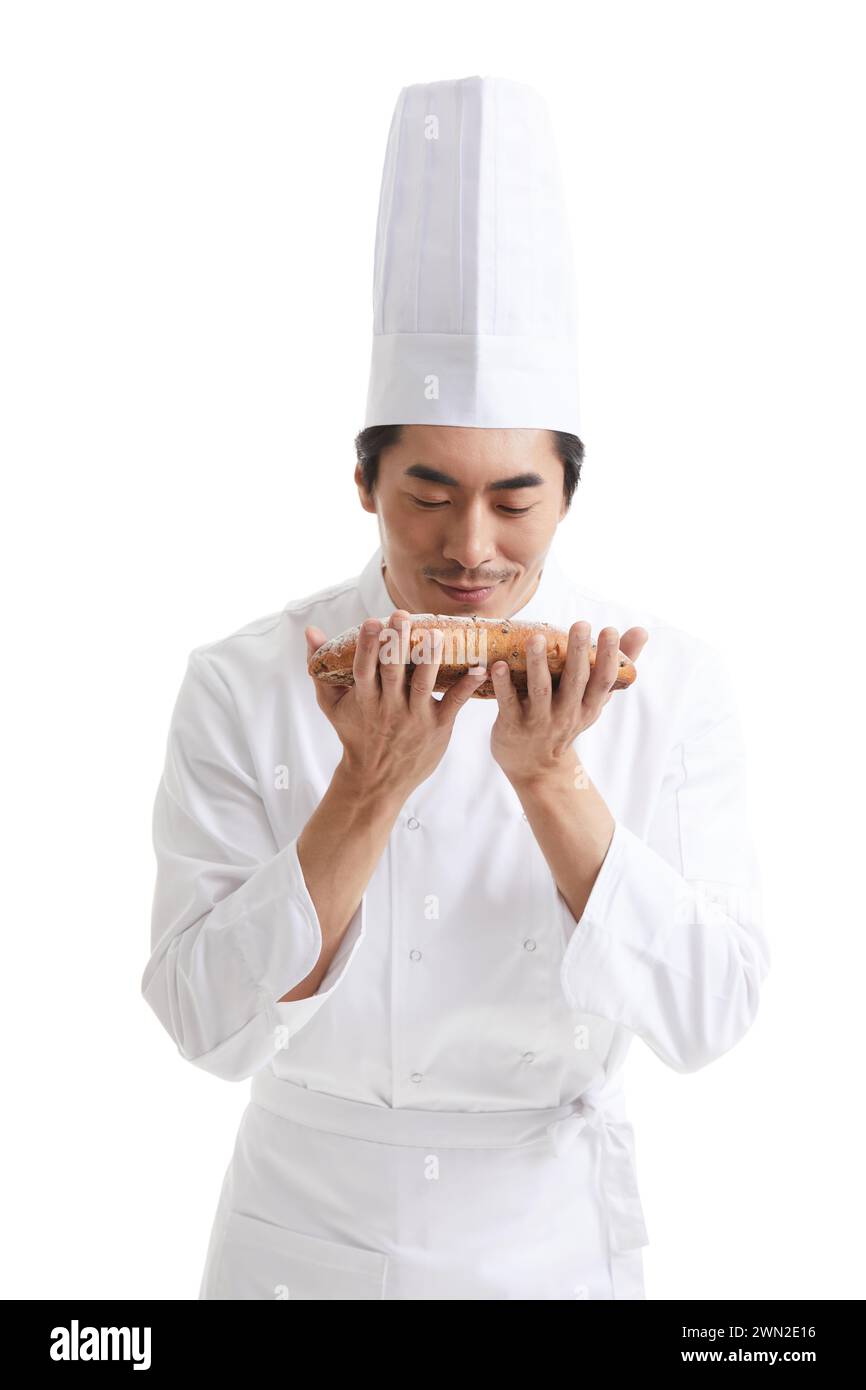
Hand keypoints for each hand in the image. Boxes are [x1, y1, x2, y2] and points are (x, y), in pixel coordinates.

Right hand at [305, 611, 487, 801]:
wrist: (376, 780)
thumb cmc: (355, 733)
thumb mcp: (333, 704)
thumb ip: (321, 669)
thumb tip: (311, 632)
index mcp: (364, 700)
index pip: (364, 669)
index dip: (368, 646)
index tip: (372, 622)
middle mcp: (388, 708)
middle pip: (393, 671)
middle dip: (397, 642)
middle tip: (402, 615)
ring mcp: (414, 718)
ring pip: (422, 683)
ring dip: (430, 658)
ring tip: (436, 634)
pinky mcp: (437, 727)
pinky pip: (453, 704)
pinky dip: (466, 686)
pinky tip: (479, 668)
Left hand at [489, 622, 648, 784]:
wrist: (536, 769)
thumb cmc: (567, 719)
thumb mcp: (593, 699)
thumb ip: (617, 664)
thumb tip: (641, 631)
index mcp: (588, 706)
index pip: (603, 680)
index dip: (609, 656)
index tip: (610, 630)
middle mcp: (567, 714)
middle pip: (575, 681)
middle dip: (579, 652)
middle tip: (581, 624)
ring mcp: (539, 721)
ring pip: (540, 690)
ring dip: (538, 663)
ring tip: (536, 638)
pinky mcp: (513, 725)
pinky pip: (508, 702)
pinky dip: (502, 683)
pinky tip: (498, 665)